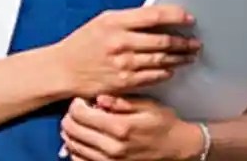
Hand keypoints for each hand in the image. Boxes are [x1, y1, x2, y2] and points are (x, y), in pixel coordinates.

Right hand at [54, 6, 200, 97]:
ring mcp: (124, 64)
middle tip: (195, 42)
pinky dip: (166, 72)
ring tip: (190, 55)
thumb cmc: (82, 44)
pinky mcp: (124, 82)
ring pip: (162, 60)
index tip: (188, 18)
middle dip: (184, 41)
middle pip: (163, 40)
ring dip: (180, 58)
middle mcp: (121, 43)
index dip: (176, 16)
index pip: (155, 16)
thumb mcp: (103, 21)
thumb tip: (157, 18)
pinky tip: (172, 69)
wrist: (62, 70)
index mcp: (116, 22)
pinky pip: (153, 77)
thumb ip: (129, 19)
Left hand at [60, 95, 204, 160]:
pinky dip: (75, 150)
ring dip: (70, 133)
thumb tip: (99, 97)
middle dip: (70, 117)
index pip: (81, 114)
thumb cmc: (163, 124)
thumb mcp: (147, 106)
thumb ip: (121, 102)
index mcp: (121, 127)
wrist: (176, 148)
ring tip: (78, 123)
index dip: (75, 105)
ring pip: (73, 146)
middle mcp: (112, 147)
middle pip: (73, 130)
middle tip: (77, 110)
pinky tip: (82, 141)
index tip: (80, 100)